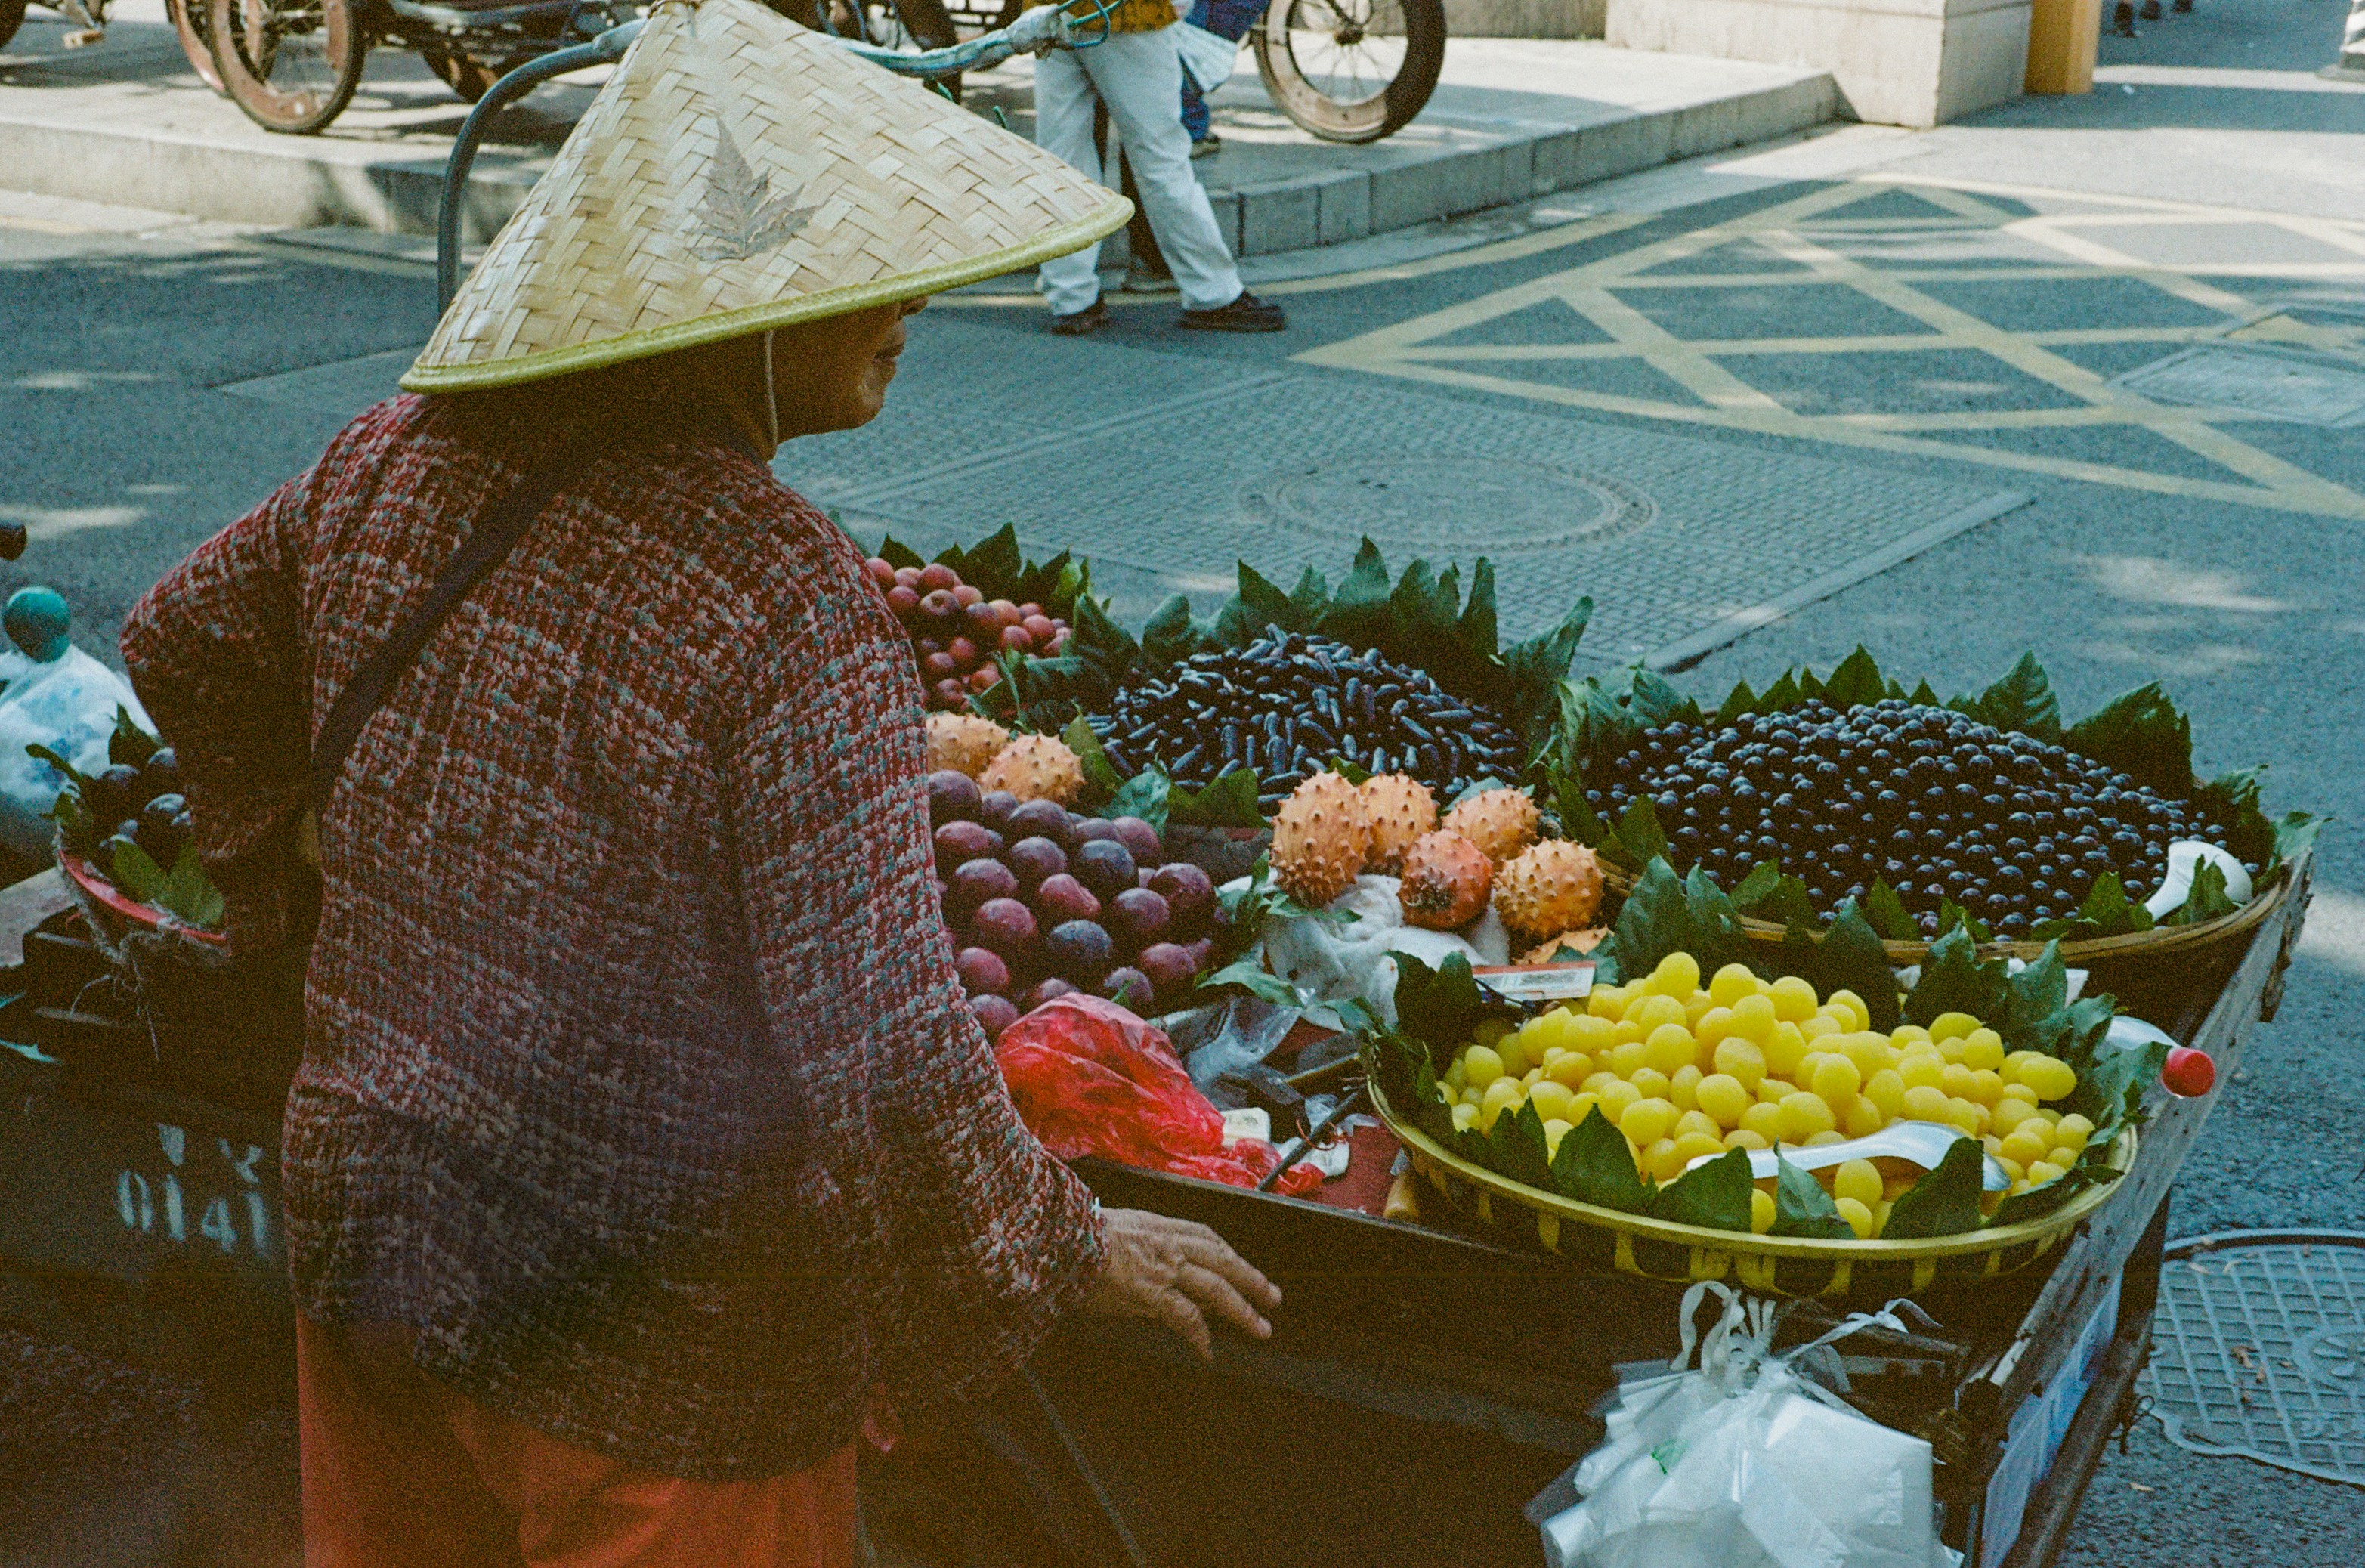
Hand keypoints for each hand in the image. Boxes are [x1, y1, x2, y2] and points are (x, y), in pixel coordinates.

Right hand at [1080, 1208, 1280, 1359]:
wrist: (1063, 1239)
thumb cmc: (1079, 1237)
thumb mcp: (1118, 1232)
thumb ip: (1142, 1251)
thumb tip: (1155, 1280)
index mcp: (1159, 1225)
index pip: (1205, 1236)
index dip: (1228, 1253)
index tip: (1242, 1266)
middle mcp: (1168, 1243)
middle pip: (1222, 1259)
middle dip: (1251, 1279)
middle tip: (1273, 1297)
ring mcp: (1164, 1267)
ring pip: (1216, 1287)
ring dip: (1242, 1309)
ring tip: (1261, 1328)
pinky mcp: (1153, 1291)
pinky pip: (1185, 1317)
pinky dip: (1200, 1335)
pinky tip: (1208, 1351)